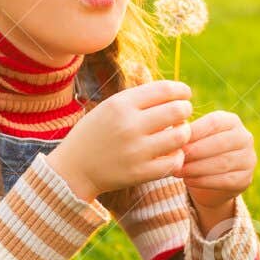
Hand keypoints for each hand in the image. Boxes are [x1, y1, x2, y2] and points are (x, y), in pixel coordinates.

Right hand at [46, 80, 192, 201]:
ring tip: (178, 132)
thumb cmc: (96, 133)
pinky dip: (177, 155)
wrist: (73, 169)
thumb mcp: (110, 106)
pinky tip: (171, 152)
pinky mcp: (140, 173)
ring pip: (180, 136)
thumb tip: (172, 87)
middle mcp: (129, 126)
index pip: (164, 89)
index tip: (185, 94)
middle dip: (185, 109)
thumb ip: (139, 95)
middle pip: (177, 110)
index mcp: (120, 104)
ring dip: (183, 132)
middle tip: (183, 113)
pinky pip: (174, 161)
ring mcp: (135, 151)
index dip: (181, 89)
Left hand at [179, 110, 255, 215]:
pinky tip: (188, 181)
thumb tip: (173, 130)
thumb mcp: (193, 138)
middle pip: (220, 143)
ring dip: (197, 168)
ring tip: (178, 171)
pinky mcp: (245, 179)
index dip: (195, 131)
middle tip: (176, 158)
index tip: (175, 140)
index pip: (214, 122)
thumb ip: (185, 131)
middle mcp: (245, 138)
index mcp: (232, 121)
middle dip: (195, 151)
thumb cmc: (197, 152)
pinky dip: (204, 181)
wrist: (210, 181)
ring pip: (222, 163)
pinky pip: (225, 180)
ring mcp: (248, 159)